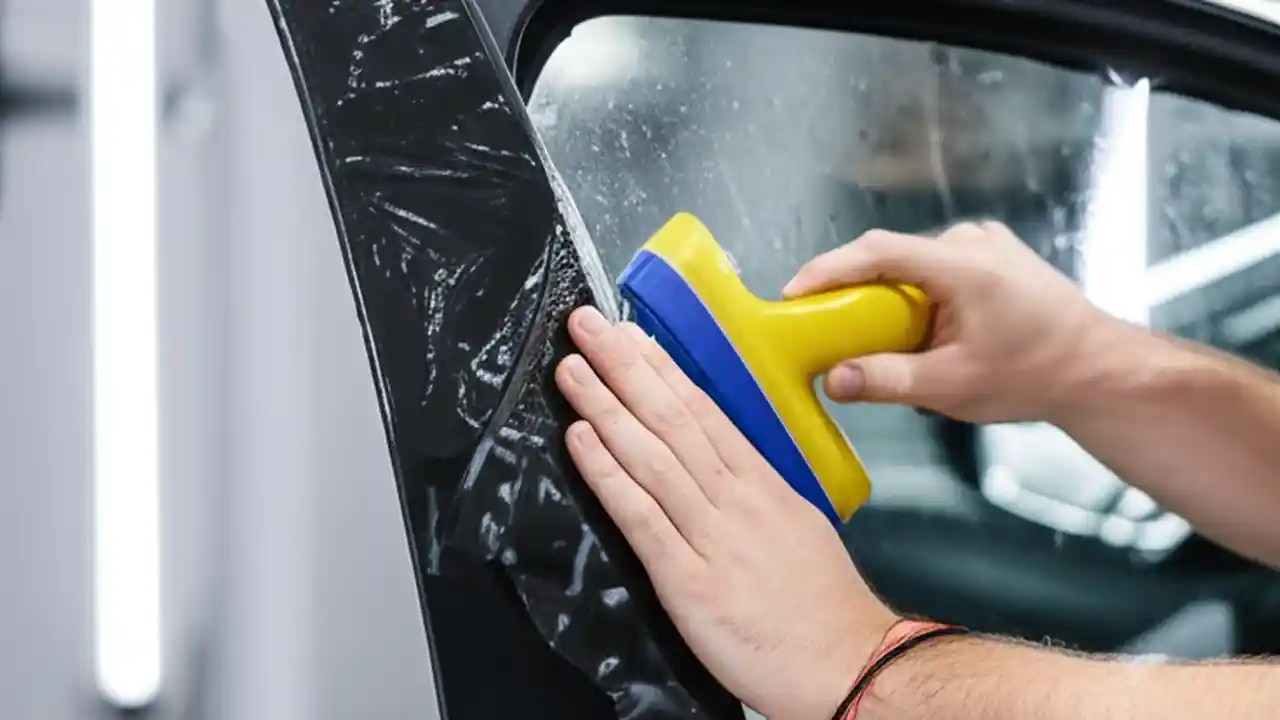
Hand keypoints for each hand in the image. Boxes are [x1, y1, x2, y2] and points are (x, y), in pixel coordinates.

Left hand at [556, 306, 897, 719]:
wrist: (851, 664)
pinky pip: (641, 515)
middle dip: (623, 366)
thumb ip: (752, 491)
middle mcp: (736, 497)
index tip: (630, 335)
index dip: (661, 368)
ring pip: (651, 455)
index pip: (704, 410)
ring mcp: (711, 535)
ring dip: (605, 406)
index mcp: (762, 482)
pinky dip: (608, 473)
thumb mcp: (796, 525)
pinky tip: (581, 439)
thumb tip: (714, 460)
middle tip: (585, 324)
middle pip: (672, 417)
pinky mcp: (689, 580)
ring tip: (572, 369)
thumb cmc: (822, 603)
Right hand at [784, 221, 1116, 423]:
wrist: (1096, 370)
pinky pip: (935, 268)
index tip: (792, 293)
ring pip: (912, 264)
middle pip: (890, 257)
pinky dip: (915, 296)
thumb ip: (888, 380)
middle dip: (853, 291)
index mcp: (963, 264)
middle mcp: (971, 241)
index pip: (877, 252)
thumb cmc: (1033, 375)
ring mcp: (984, 243)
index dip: (828, 270)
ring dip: (888, 298)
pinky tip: (916, 332)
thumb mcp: (952, 386)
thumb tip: (834, 379)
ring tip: (875, 340)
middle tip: (823, 327)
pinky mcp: (992, 255)